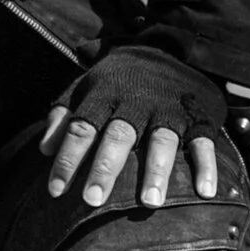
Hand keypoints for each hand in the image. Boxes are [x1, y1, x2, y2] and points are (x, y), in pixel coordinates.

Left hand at [38, 44, 226, 208]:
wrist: (170, 48)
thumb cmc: (120, 79)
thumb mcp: (87, 87)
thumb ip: (64, 115)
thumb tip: (43, 150)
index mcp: (105, 95)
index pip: (81, 128)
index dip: (68, 158)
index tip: (55, 191)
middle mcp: (136, 102)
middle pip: (119, 136)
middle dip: (105, 167)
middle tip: (93, 200)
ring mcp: (169, 109)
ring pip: (162, 140)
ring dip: (156, 171)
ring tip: (149, 202)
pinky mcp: (198, 116)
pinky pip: (203, 142)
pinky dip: (205, 166)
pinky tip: (204, 192)